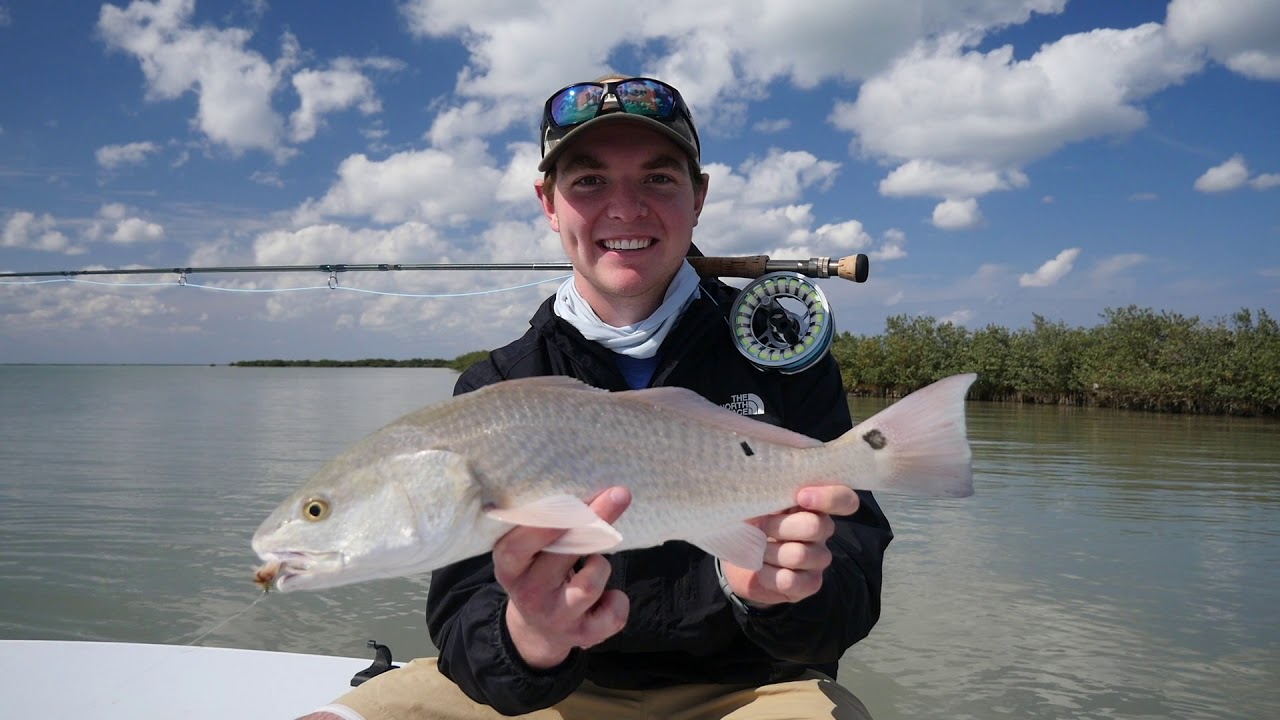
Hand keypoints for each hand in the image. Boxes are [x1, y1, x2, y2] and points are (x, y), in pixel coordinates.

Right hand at [494, 486, 630, 668]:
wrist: (534, 631)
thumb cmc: (537, 573)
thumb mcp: (529, 553)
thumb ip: (550, 526)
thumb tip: (591, 487)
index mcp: (510, 568)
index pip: (518, 547)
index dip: (544, 525)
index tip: (572, 499)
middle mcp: (529, 594)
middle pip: (565, 556)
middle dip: (596, 521)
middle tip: (619, 494)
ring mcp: (556, 617)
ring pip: (591, 583)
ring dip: (601, 565)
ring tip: (594, 564)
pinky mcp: (582, 636)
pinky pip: (614, 612)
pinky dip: (618, 600)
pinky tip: (607, 597)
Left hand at [720, 485, 858, 607]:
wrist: (741, 561)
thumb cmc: (753, 524)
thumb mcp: (759, 504)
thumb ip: (768, 495)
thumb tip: (762, 489)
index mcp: (815, 505)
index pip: (845, 499)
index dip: (829, 498)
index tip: (801, 497)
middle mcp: (823, 530)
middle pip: (815, 526)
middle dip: (780, 526)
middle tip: (761, 527)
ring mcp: (819, 559)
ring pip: (799, 555)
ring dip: (769, 551)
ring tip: (758, 549)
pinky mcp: (810, 584)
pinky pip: (790, 580)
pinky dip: (767, 574)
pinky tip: (761, 569)